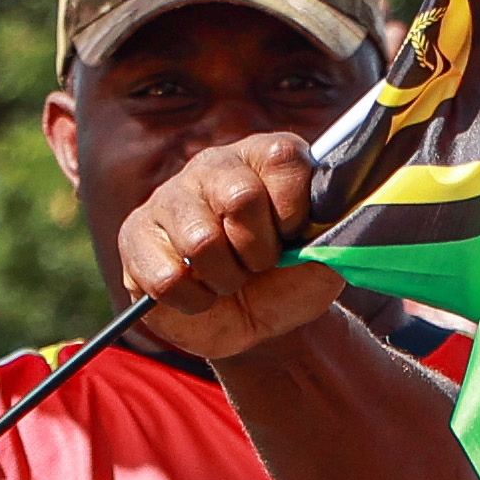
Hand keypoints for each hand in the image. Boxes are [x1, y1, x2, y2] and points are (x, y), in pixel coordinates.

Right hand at [116, 138, 345, 361]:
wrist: (250, 323)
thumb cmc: (287, 280)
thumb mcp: (324, 261)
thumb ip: (335, 236)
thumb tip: (343, 221)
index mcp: (264, 156)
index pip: (283, 159)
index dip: (294, 210)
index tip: (295, 235)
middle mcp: (214, 165)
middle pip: (241, 196)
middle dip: (259, 250)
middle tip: (259, 264)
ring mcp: (169, 197)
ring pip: (202, 241)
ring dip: (226, 279)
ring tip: (229, 279)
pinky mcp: (135, 236)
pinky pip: (167, 276)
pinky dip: (194, 300)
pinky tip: (200, 292)